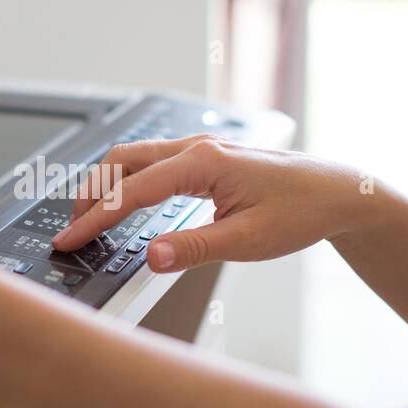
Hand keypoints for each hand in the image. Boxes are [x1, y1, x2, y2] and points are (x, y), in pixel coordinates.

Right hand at [51, 135, 365, 272]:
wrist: (336, 193)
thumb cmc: (301, 211)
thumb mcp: (248, 241)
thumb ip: (195, 249)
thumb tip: (151, 258)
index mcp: (204, 163)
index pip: (132, 192)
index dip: (95, 219)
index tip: (70, 240)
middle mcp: (197, 149)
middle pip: (121, 162)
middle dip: (90, 196)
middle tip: (71, 231)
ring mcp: (199, 150)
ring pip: (133, 158)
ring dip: (106, 186)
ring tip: (89, 220)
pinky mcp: (204, 159)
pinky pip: (151, 163)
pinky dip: (126, 182)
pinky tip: (124, 204)